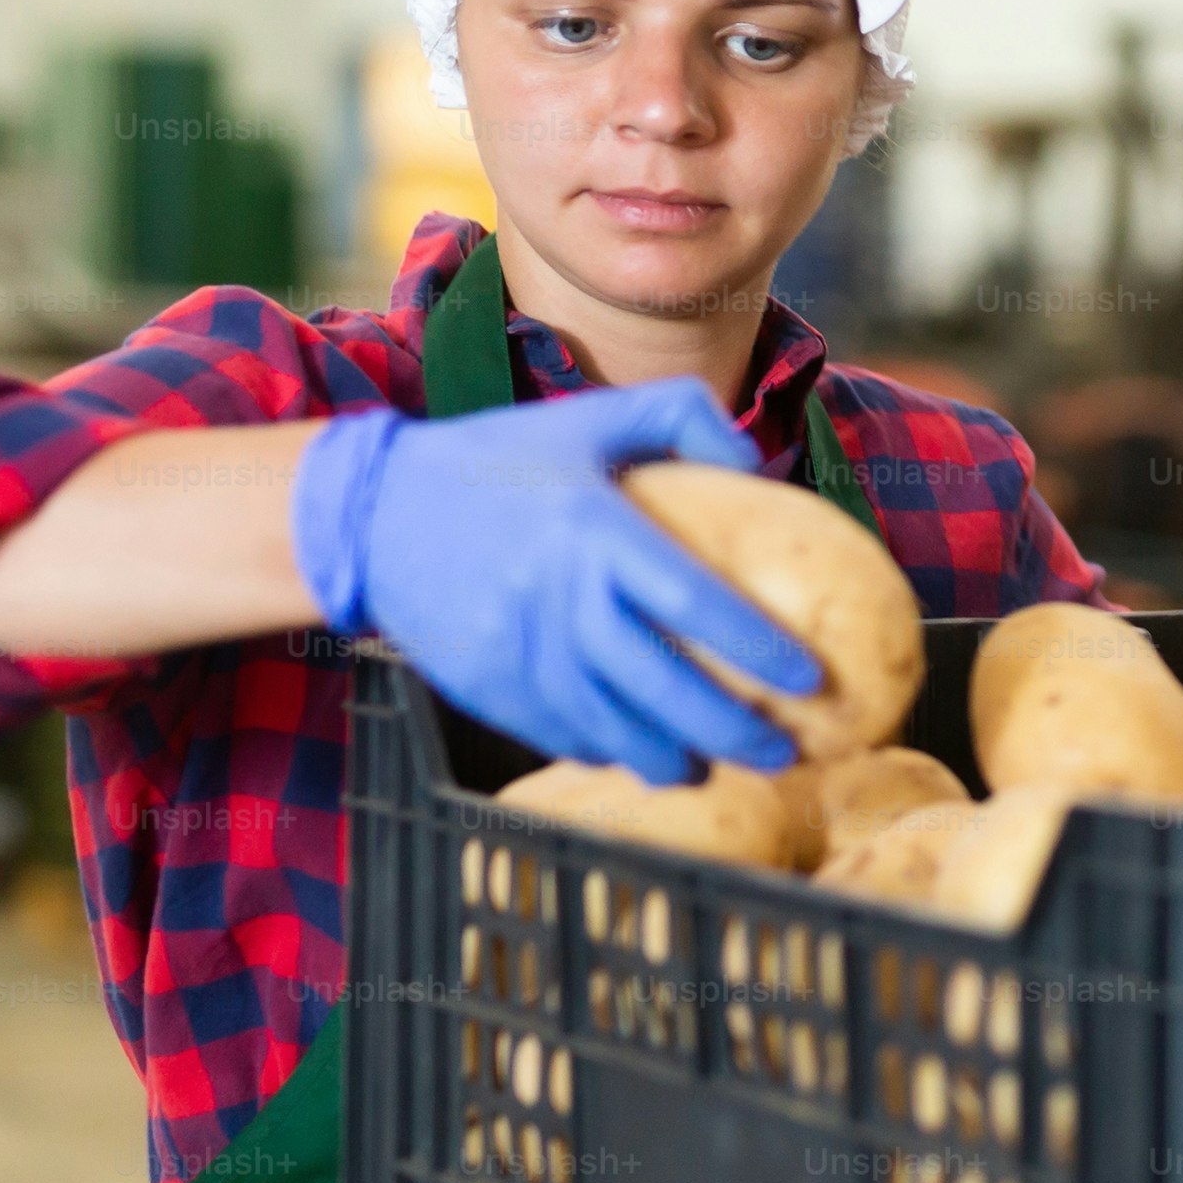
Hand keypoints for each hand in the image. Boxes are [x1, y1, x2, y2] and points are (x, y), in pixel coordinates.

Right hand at [290, 382, 819, 776]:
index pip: (696, 602)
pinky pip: (564, 735)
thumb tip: (755, 462)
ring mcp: (520, 651)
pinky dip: (610, 752)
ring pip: (614, 727)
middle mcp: (558, 597)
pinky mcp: (488, 689)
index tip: (809, 678)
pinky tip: (644, 755)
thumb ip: (681, 416)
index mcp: (593, 529)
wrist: (373, 512)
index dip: (759, 648)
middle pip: (664, 686)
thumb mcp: (589, 419)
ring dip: (673, 757)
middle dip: (732, 731)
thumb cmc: (498, 464)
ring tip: (715, 766)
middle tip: (782, 752)